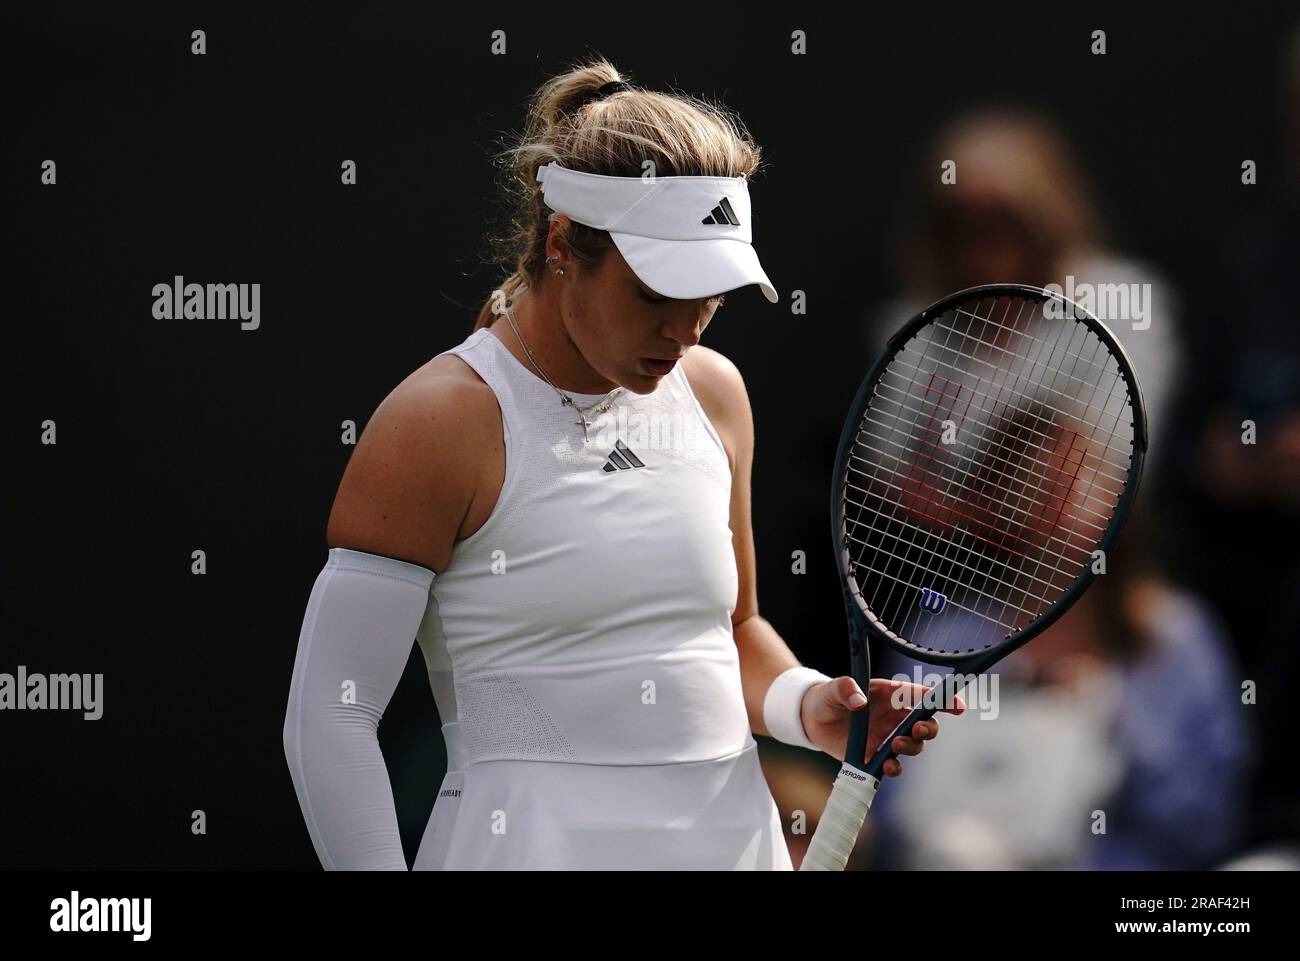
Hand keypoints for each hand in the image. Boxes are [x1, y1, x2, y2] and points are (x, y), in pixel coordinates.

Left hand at [800, 677, 965, 776]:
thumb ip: (845, 688)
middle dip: (929, 728)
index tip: (958, 706)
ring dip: (912, 747)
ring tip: (897, 745)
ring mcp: (888, 737)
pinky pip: (894, 765)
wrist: (812, 719)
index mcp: (890, 694)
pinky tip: (889, 766)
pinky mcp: (877, 756)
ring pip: (914, 745)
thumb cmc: (828, 697)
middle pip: (925, 723)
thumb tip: (859, 702)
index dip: (942, 700)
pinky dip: (896, 767)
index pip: (921, 695)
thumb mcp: (833, 688)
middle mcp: (894, 717)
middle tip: (918, 729)